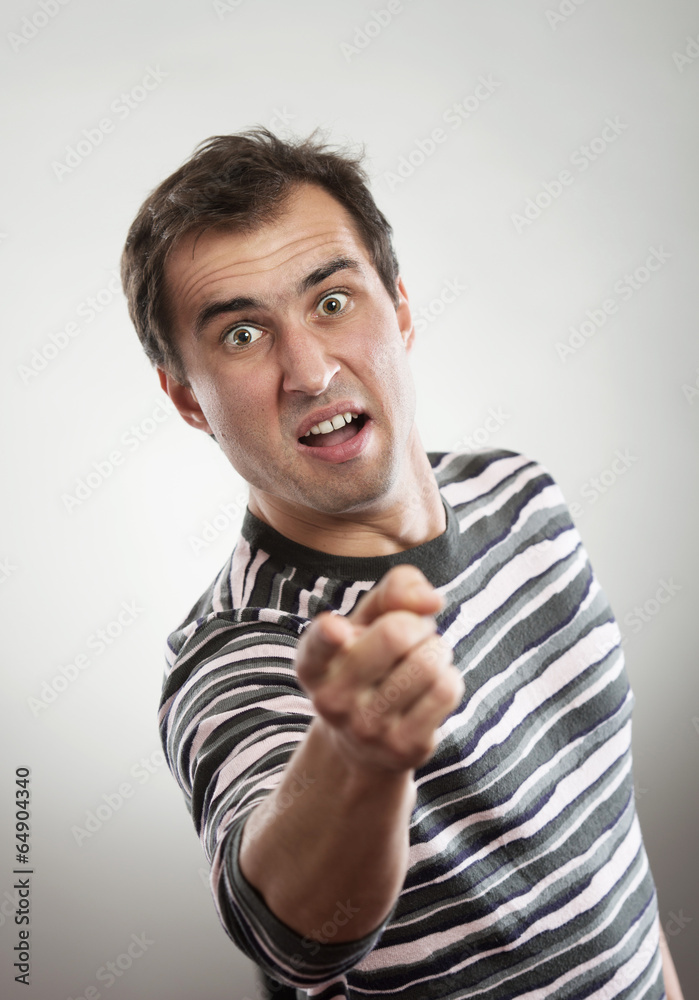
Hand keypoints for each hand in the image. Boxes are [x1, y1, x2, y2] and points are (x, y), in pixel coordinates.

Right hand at [296, 565, 464, 772]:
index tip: (338, 629)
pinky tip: (432, 687)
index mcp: (312, 664)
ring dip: (437, 650)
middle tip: (414, 636)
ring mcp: (367, 729)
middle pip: (395, 634)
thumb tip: (432, 601)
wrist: (366, 742)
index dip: (329, 633)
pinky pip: (446, 691)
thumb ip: (394, 591)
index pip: (317, 645)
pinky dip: (449, 677)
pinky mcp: (403, 748)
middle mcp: (332, 699)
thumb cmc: (370, 661)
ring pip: (428, 662)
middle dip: (419, 624)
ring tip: (424, 660)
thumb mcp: (368, 620)